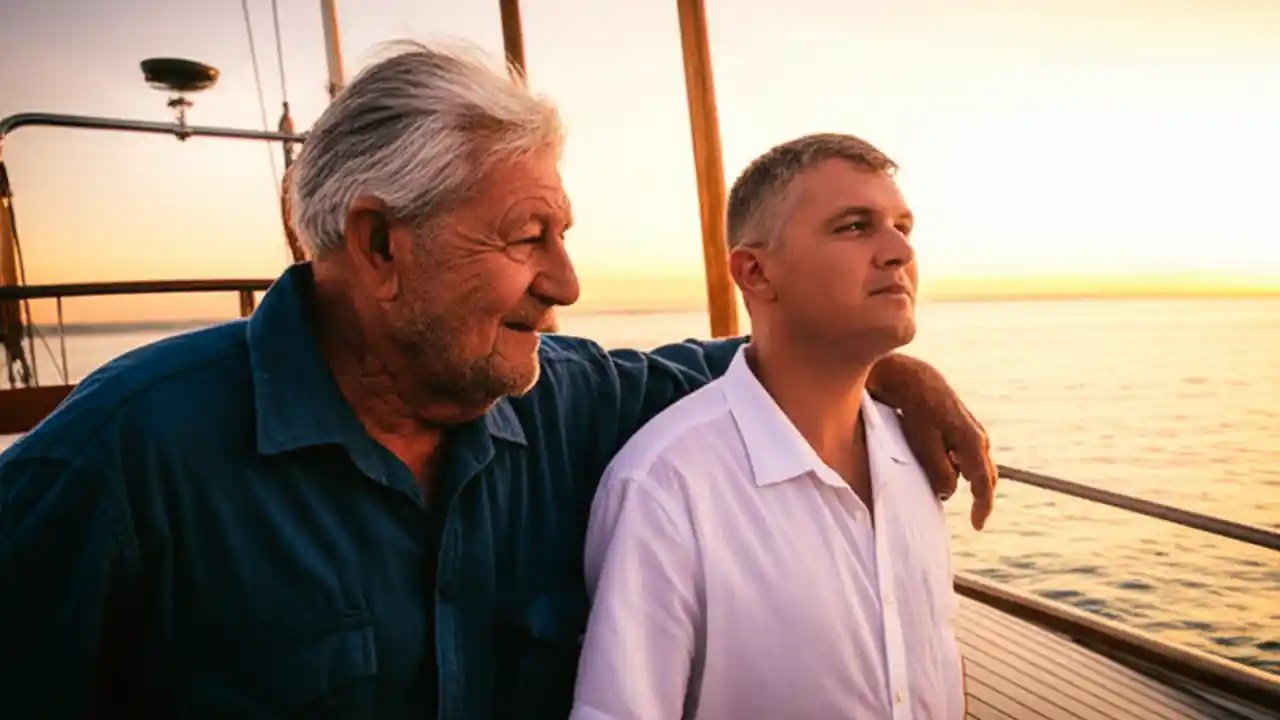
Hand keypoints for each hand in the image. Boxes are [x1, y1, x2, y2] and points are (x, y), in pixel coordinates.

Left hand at [866, 354, 996, 529]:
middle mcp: (979, 439)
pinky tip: (941, 462)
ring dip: (964, 478)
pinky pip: (966, 456)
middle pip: (986, 477)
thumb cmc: (917, 413)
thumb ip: (939, 472)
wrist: (915, 380)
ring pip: (974, 466)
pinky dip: (957, 465)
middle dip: (979, 497)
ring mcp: (974, 432)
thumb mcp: (924, 446)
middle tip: (973, 517)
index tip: (977, 526)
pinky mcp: (964, 429)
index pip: (984, 484)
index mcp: (973, 444)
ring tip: (941, 483)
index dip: (982, 507)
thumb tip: (949, 493)